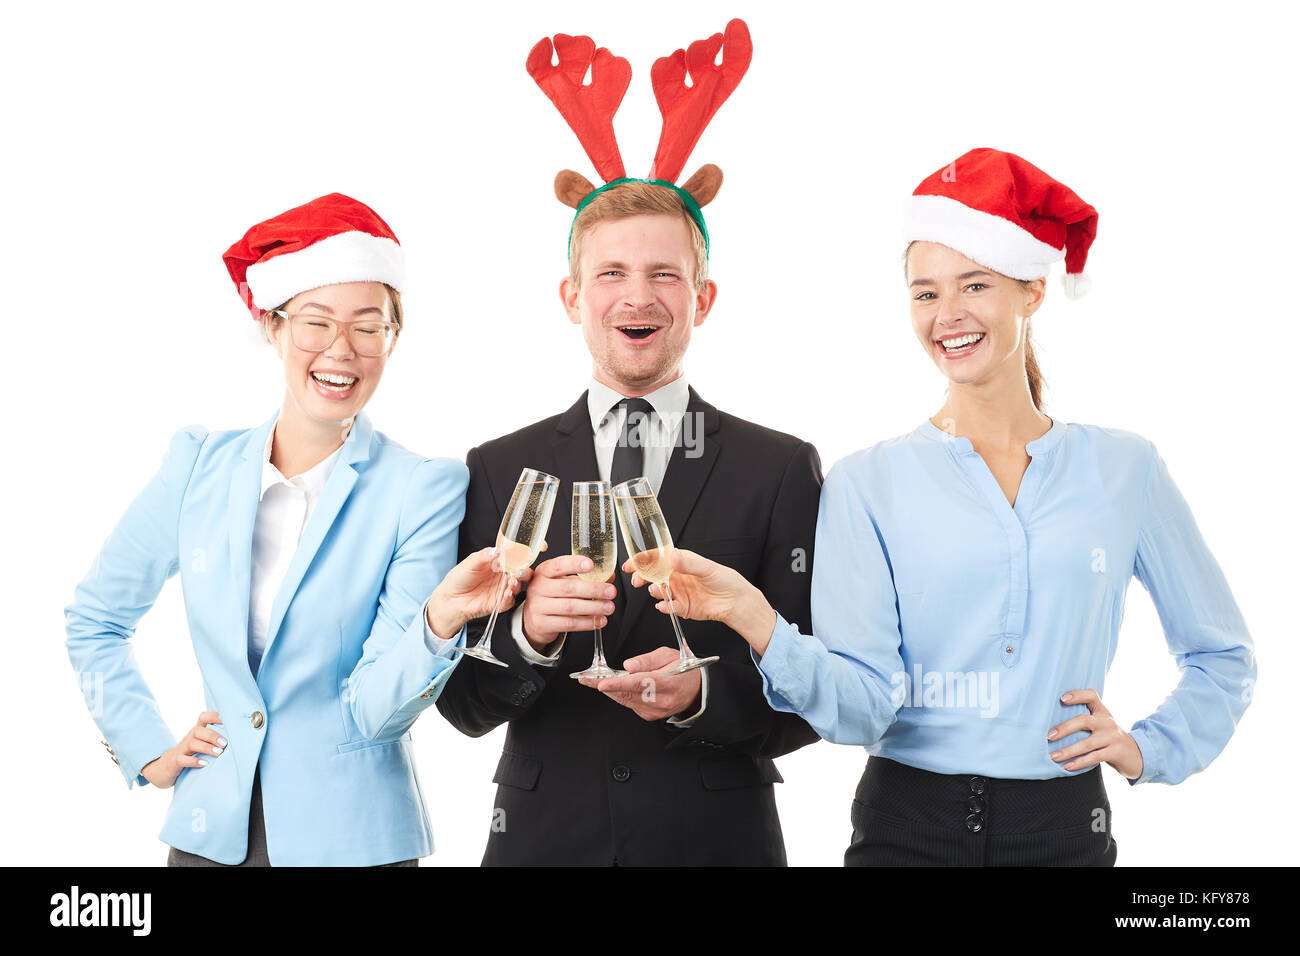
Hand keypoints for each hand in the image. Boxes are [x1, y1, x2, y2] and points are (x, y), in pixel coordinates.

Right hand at [140, 711, 225, 788]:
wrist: (164, 770)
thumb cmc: (189, 756)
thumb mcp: (201, 746)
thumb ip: (215, 741)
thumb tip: (240, 739)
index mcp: (196, 733)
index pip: (203, 718)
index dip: (214, 716)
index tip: (228, 720)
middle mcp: (188, 738)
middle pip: (198, 730)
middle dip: (213, 735)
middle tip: (225, 744)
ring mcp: (180, 750)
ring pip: (192, 743)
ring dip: (207, 747)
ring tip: (219, 753)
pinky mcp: (174, 762)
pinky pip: (181, 759)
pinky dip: (193, 761)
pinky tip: (204, 764)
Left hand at [426, 545, 534, 639]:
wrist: (450, 599)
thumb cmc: (459, 578)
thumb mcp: (471, 562)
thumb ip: (485, 556)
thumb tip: (498, 551)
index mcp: (500, 561)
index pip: (519, 554)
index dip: (531, 550)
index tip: (540, 547)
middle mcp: (504, 574)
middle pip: (524, 570)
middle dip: (526, 570)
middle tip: (520, 571)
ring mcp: (503, 588)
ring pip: (520, 585)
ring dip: (518, 583)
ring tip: (511, 582)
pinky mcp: (500, 603)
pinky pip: (510, 600)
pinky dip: (510, 597)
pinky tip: (505, 594)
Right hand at [519, 553, 616, 653]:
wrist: (533, 618)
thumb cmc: (552, 595)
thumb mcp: (563, 581)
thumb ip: (584, 577)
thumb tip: (609, 576)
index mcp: (544, 572)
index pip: (558, 565)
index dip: (574, 564)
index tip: (591, 565)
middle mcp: (538, 587)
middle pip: (568, 587)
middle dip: (593, 589)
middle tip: (610, 591)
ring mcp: (538, 606)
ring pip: (570, 607)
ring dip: (593, 607)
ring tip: (608, 607)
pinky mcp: (542, 624)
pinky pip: (569, 624)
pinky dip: (587, 623)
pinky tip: (598, 620)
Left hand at [579, 646, 701, 720]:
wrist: (697, 691)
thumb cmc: (684, 670)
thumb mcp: (669, 655)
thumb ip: (648, 660)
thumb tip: (629, 665)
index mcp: (666, 682)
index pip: (638, 683)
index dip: (618, 683)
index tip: (601, 683)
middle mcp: (660, 700)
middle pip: (627, 693)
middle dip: (604, 684)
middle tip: (585, 678)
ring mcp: (654, 711)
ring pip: (625, 699)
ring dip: (609, 689)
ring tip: (593, 679)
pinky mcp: (649, 716)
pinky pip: (629, 703)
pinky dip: (620, 694)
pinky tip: (616, 686)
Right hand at [624, 547, 745, 621]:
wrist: (736, 602)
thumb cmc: (725, 580)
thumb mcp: (706, 568)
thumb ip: (688, 563)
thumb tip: (673, 555)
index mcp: (681, 562)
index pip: (657, 559)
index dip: (642, 561)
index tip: (631, 565)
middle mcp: (677, 577)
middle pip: (653, 576)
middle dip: (642, 578)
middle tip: (637, 581)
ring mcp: (679, 592)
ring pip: (659, 591)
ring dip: (654, 591)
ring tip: (655, 590)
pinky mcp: (683, 607)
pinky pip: (669, 607)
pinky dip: (665, 607)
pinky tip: (665, 606)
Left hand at [1047, 689, 1143, 778]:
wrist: (1137, 755)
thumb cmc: (1110, 738)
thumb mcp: (1101, 725)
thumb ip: (1085, 722)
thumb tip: (1053, 727)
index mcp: (1102, 712)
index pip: (1091, 696)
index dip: (1077, 695)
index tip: (1062, 699)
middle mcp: (1107, 722)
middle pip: (1083, 720)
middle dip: (1064, 728)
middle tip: (1048, 736)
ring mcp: (1112, 737)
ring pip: (1086, 743)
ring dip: (1067, 751)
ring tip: (1053, 756)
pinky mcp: (1116, 752)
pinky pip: (1094, 757)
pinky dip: (1079, 762)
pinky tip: (1067, 766)